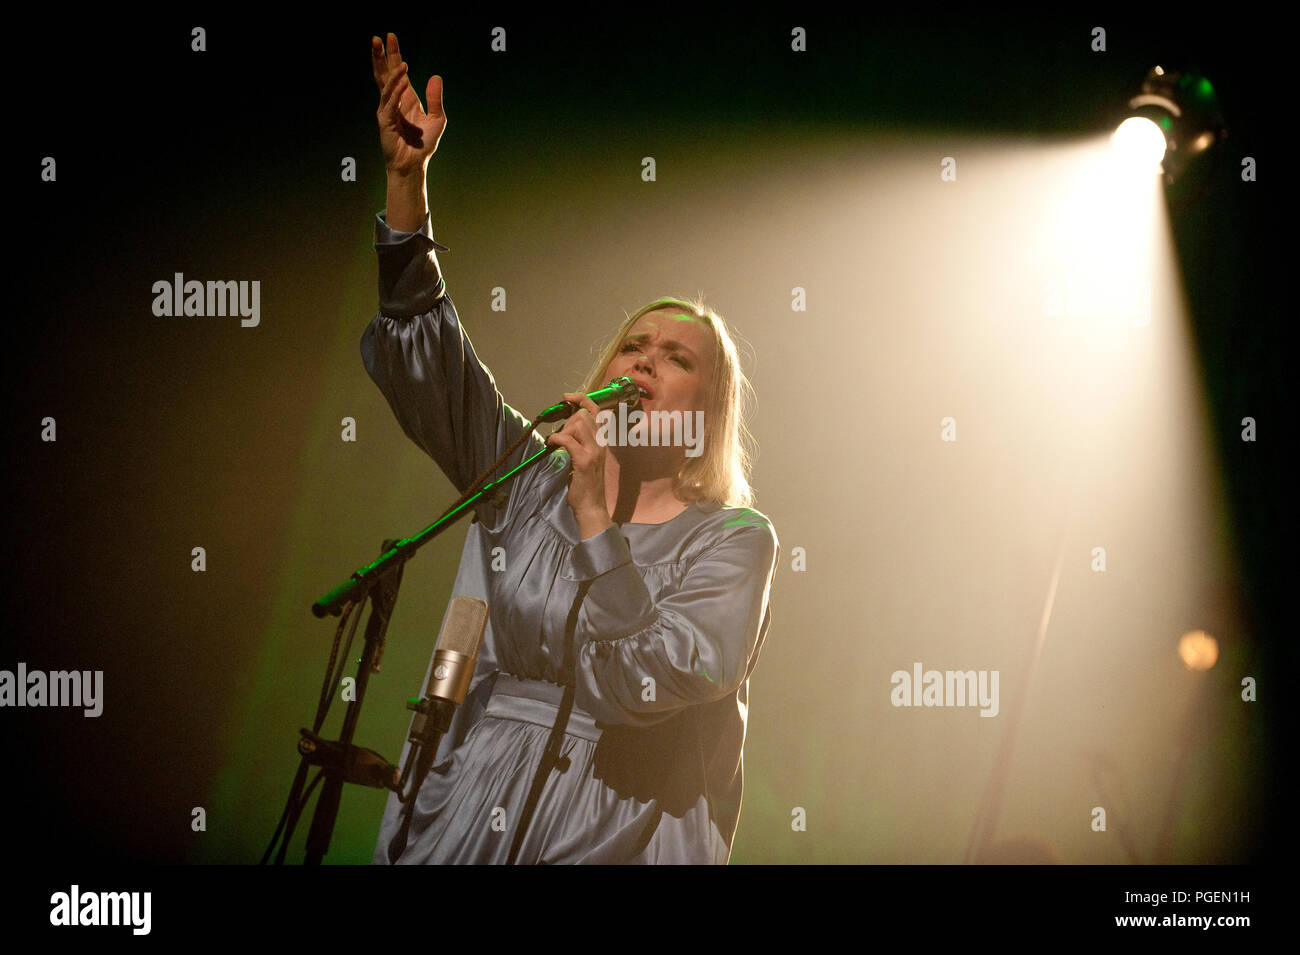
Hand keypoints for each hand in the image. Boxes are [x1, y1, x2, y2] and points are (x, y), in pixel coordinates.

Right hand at [372, 33, 446, 174]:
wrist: (413, 164)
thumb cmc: (423, 144)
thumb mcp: (437, 118)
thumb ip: (435, 98)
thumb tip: (436, 76)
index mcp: (405, 97)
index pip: (395, 71)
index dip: (393, 54)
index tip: (391, 36)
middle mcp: (393, 101)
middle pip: (384, 73)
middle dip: (381, 56)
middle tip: (378, 38)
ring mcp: (387, 110)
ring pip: (386, 86)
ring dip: (392, 73)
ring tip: (400, 60)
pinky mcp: (385, 121)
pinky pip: (390, 102)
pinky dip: (397, 90)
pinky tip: (404, 79)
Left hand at [545, 394, 612, 538]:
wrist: (592, 506)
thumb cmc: (586, 484)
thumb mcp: (587, 458)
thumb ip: (581, 443)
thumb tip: (566, 430)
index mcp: (603, 442)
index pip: (597, 411)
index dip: (582, 399)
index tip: (568, 397)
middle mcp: (601, 444)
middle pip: (585, 415)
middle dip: (568, 419)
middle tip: (560, 434)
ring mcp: (594, 452)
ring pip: (579, 424)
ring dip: (564, 429)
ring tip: (558, 441)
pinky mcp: (584, 461)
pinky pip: (569, 440)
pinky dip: (558, 438)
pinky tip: (552, 443)